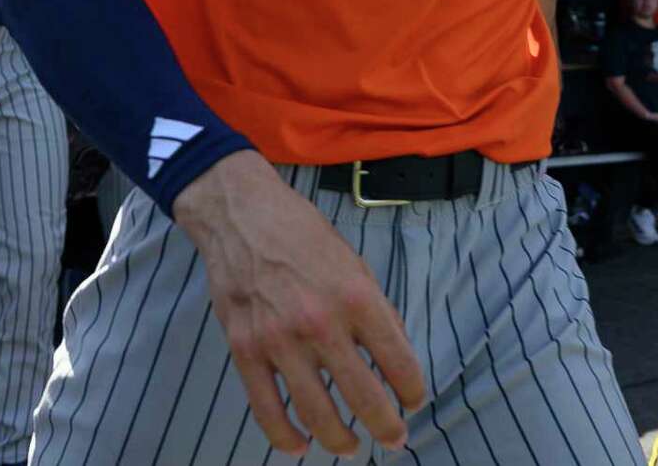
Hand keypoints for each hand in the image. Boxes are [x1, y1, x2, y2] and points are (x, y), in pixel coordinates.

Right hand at [173, 152, 424, 456]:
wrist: (242, 216)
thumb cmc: (305, 237)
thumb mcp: (355, 263)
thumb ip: (375, 310)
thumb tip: (394, 356)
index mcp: (357, 297)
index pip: (398, 360)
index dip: (412, 390)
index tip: (414, 403)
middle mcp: (321, 323)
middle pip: (363, 395)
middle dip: (386, 426)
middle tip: (395, 440)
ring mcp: (279, 340)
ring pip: (316, 412)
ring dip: (339, 439)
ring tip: (351, 448)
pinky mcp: (245, 350)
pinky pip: (266, 408)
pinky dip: (284, 435)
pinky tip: (300, 446)